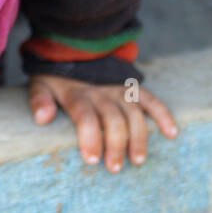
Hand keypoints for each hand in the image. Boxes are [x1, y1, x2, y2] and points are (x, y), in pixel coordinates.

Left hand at [27, 73, 177, 171]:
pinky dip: (162, 114)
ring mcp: (117, 88)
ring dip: (138, 137)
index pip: (85, 116)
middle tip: (114, 167)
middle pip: (112, 119)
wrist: (73, 45)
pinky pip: (150, 98)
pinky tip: (171, 132)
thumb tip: (42, 118)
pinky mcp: (130, 86)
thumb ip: (39, 99)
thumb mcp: (40, 83)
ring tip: (137, 159)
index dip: (89, 138)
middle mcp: (99, 91)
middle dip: (115, 145)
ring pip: (133, 113)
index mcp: (76, 93)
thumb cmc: (56, 74)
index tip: (92, 159)